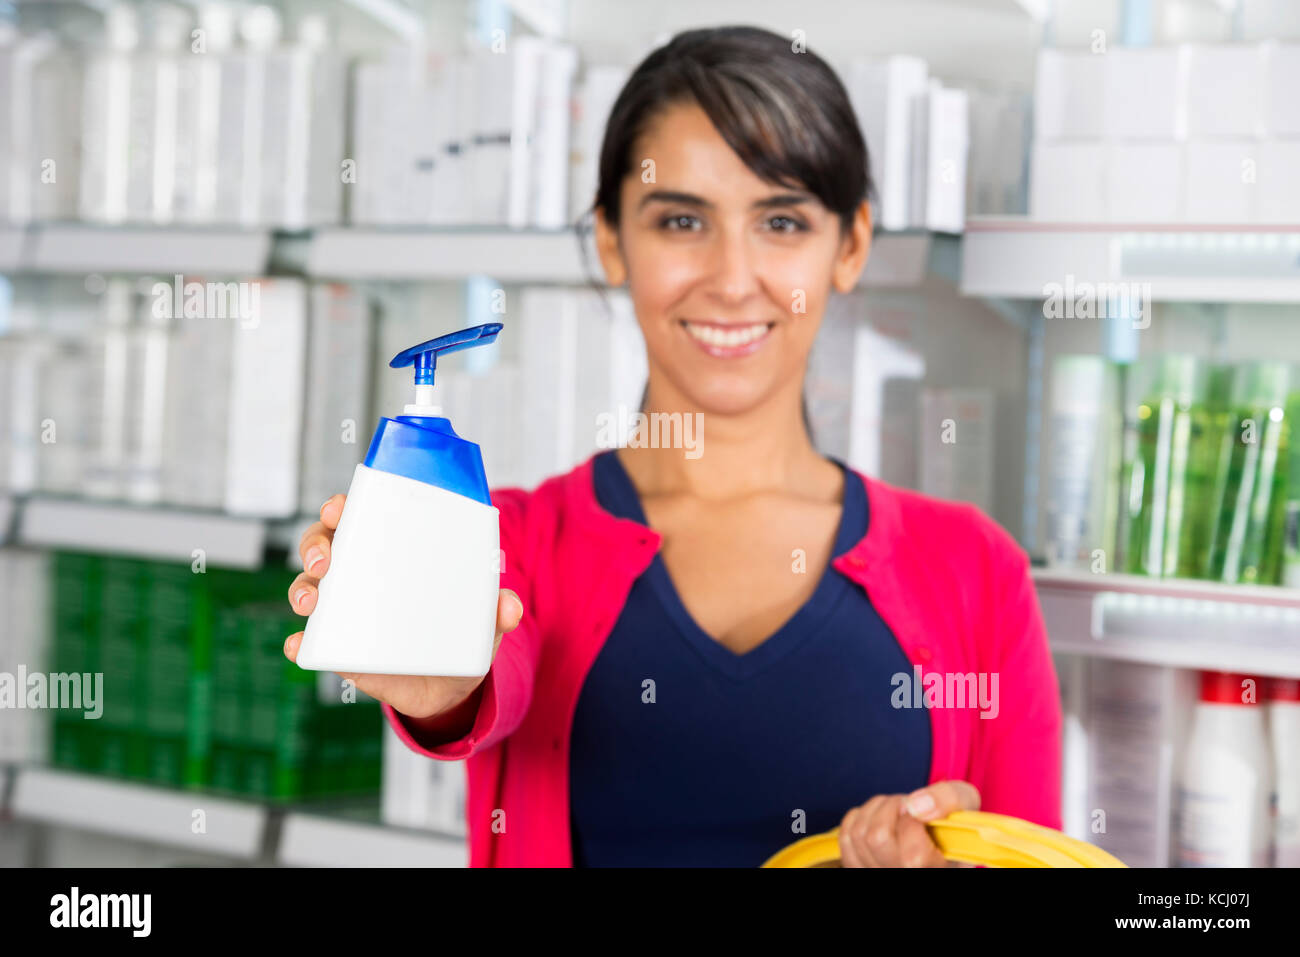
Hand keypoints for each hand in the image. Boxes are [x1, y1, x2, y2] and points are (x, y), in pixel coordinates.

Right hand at [284, 493, 523, 720]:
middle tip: (326, 560)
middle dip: (316, 544)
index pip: (360, 518)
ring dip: (302, 588)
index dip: (343, 506)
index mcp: (391, 554)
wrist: (449, 690)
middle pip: (323, 545)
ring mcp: (345, 613)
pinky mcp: (338, 650)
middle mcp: (360, 576)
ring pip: (308, 587)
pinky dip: (300, 643)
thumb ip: (497, 611)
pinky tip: (300, 644)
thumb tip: (510, 606)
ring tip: (312, 600)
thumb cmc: (460, 636)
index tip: (341, 506)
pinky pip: (309, 643)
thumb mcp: (482, 621)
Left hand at [837, 781, 980, 867]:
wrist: (941, 842)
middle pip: (876, 838)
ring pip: (858, 834)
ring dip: (875, 809)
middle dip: (890, 807)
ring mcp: (877, 874)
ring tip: (896, 811)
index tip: (922, 811)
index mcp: (934, 870)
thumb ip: (948, 798)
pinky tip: (878, 818)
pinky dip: (859, 818)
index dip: (914, 817)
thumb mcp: (966, 803)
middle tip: (906, 806)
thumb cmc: (953, 824)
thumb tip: (915, 805)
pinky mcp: (859, 867)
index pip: (913, 851)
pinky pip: (846, 837)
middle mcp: (902, 876)